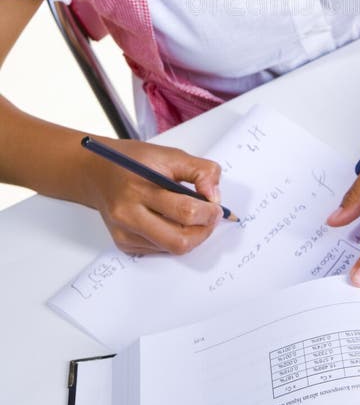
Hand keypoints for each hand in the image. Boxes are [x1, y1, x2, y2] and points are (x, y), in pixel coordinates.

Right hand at [83, 138, 222, 254]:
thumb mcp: (170, 155)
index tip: (216, 206)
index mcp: (141, 188)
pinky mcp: (123, 244)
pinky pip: (159, 250)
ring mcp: (124, 233)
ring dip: (191, 236)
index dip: (209, 212)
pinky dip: (173, 238)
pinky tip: (172, 221)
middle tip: (211, 217)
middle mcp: (129, 214)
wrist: (98, 172)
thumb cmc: (134, 162)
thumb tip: (214, 196)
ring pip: (171, 248)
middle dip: (204, 230)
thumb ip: (200, 171)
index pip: (185, 211)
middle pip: (179, 240)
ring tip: (193, 217)